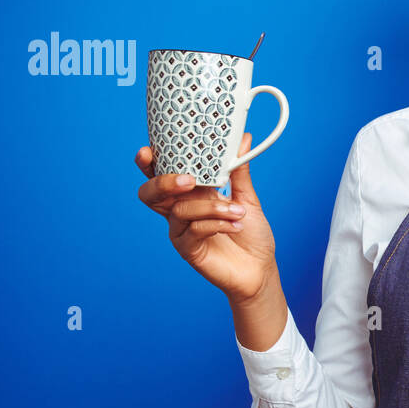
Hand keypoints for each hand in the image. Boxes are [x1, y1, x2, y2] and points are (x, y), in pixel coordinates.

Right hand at [135, 133, 278, 302]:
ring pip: (179, 210)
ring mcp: (181, 231)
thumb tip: (242, 138)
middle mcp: (180, 210)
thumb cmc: (251, 232)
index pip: (160, 174)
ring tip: (238, 211)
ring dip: (211, 207)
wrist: (260, 268)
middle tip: (189, 180)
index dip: (149, 163)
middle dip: (163, 182)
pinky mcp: (188, 250)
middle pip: (150, 193)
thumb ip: (239, 170)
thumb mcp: (246, 197)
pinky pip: (193, 230)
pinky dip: (216, 223)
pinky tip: (236, 225)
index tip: (148, 150)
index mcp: (189, 194)